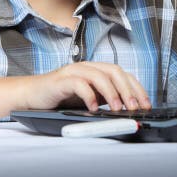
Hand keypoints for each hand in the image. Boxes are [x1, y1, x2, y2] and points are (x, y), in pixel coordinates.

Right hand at [21, 62, 151, 111]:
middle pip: (114, 72)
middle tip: (134, 107)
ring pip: (99, 75)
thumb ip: (105, 99)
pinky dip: (89, 95)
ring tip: (117, 108)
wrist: (31, 95)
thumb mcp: (88, 98)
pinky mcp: (61, 80)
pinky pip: (78, 84)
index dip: (136, 88)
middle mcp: (87, 67)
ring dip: (111, 93)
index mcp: (96, 70)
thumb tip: (128, 109)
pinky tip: (93, 108)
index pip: (123, 74)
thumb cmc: (61, 97)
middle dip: (127, 90)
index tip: (145, 104)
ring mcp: (74, 72)